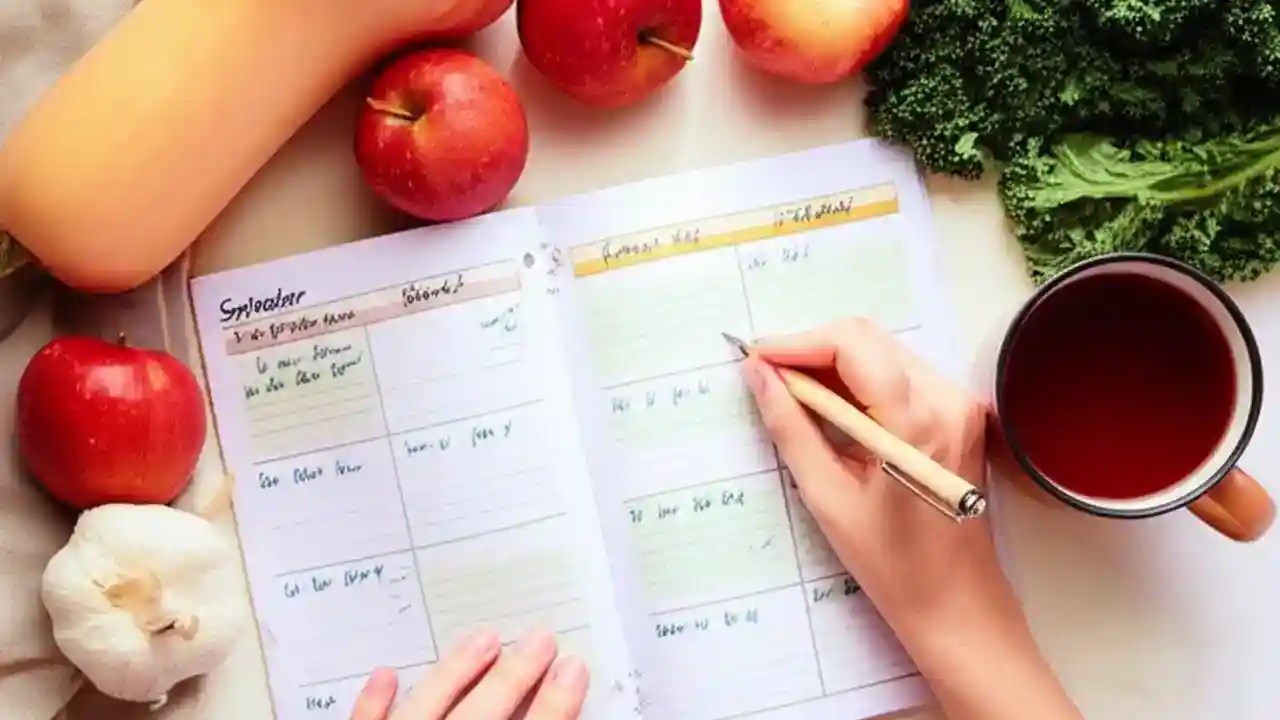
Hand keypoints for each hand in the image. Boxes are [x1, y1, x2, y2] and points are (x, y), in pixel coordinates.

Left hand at [350, 628, 588, 719]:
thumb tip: (551, 699)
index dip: (556, 705)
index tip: (575, 668)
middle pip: (484, 716)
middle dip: (515, 675)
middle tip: (540, 638)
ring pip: (427, 711)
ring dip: (455, 672)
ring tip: (481, 636)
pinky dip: (373, 704)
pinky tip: (385, 673)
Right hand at [742, 318, 1005, 640]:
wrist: (956, 600)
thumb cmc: (892, 564)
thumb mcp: (827, 497)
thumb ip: (790, 427)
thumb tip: (758, 374)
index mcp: (917, 423)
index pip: (852, 346)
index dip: (797, 343)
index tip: (756, 359)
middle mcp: (947, 400)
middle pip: (869, 339)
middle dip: (811, 349)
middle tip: (766, 375)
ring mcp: (959, 403)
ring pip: (883, 350)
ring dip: (833, 362)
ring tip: (792, 392)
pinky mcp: (959, 412)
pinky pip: (900, 373)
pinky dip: (859, 378)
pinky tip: (830, 405)